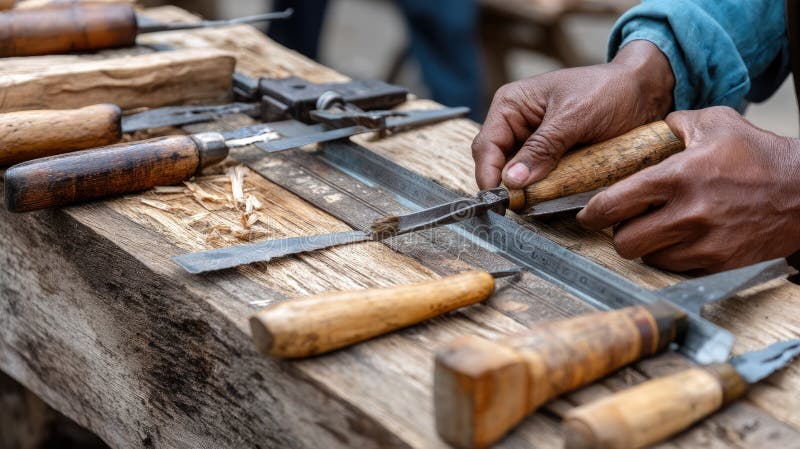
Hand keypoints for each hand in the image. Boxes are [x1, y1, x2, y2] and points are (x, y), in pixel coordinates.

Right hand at [472, 40, 673, 189]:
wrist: (644, 92)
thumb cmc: (609, 90)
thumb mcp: (575, 116)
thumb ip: (542, 147)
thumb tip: (513, 179)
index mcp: (511, 105)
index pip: (487, 146)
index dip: (488, 175)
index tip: (498, 201)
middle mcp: (516, 126)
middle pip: (497, 165)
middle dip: (507, 188)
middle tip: (519, 209)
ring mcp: (533, 145)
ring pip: (517, 178)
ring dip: (527, 193)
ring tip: (538, 207)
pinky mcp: (551, 160)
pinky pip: (539, 182)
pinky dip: (544, 194)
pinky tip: (553, 202)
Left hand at [577, 106, 799, 272]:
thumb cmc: (759, 156)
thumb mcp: (715, 123)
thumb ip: (674, 124)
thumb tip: (649, 129)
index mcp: (678, 177)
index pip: (615, 203)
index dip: (593, 212)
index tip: (589, 214)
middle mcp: (688, 213)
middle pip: (624, 242)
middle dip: (620, 232)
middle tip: (627, 222)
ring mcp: (704, 242)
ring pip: (648, 258)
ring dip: (647, 246)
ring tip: (658, 228)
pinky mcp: (719, 262)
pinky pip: (676, 268)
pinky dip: (672, 257)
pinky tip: (682, 239)